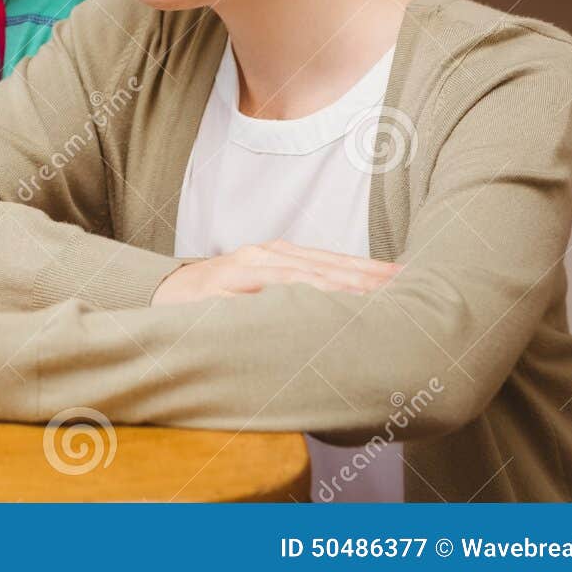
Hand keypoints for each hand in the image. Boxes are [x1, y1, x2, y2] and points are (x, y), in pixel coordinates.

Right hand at [153, 240, 399, 303]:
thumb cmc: (219, 298)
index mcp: (282, 255)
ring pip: (303, 276)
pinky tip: (318, 306)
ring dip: (340, 286)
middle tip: (406, 290)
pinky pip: (266, 291)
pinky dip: (294, 296)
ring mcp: (247, 267)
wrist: (162, 293)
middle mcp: (269, 255)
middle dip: (367, 278)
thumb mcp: (261, 291)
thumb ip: (296, 297)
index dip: (372, 270)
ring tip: (374, 298)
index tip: (408, 279)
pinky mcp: (226, 284)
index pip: (336, 262)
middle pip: (328, 266)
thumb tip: (345, 316)